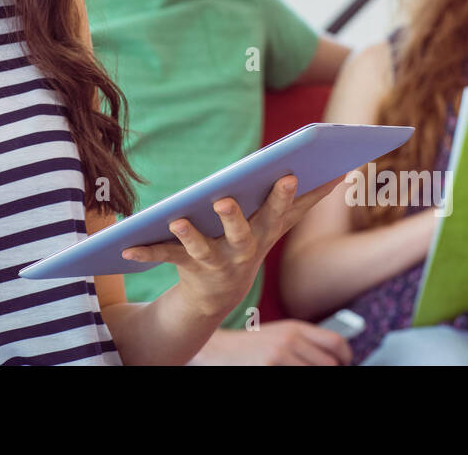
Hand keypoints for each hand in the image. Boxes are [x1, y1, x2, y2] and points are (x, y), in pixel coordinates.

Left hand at [121, 173, 344, 320]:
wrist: (218, 294)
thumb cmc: (250, 242)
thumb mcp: (277, 224)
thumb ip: (307, 200)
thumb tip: (343, 173)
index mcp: (264, 232)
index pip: (279, 212)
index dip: (286, 195)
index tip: (290, 174)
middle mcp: (241, 250)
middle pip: (241, 232)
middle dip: (235, 216)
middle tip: (225, 199)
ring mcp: (213, 261)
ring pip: (201, 248)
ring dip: (189, 235)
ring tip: (178, 219)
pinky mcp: (184, 267)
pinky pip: (162, 257)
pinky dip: (144, 252)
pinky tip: (125, 247)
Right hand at [197, 321, 352, 365]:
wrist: (217, 349)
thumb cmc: (250, 347)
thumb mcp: (279, 335)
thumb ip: (304, 342)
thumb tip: (334, 357)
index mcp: (295, 328)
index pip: (336, 342)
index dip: (347, 358)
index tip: (345, 364)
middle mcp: (290, 339)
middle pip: (330, 364)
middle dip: (333, 372)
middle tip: (327, 375)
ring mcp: (279, 356)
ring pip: (316, 372)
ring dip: (317, 377)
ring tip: (304, 374)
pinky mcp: (269, 369)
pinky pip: (297, 377)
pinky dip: (299, 378)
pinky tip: (288, 374)